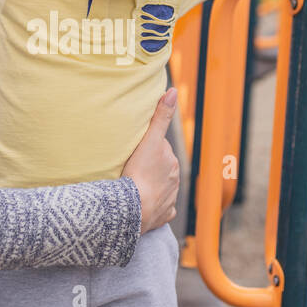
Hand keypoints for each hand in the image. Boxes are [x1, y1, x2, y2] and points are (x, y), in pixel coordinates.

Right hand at [121, 88, 180, 233]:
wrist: (135, 208)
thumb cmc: (140, 172)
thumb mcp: (149, 140)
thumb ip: (161, 116)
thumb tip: (173, 91)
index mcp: (173, 162)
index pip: (160, 150)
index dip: (147, 149)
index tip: (135, 153)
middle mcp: (175, 180)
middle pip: (161, 169)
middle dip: (150, 167)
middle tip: (132, 169)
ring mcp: (169, 200)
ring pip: (161, 188)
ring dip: (150, 187)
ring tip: (133, 187)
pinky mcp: (163, 216)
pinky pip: (160, 210)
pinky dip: (154, 208)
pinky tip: (142, 206)